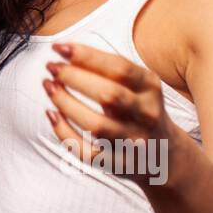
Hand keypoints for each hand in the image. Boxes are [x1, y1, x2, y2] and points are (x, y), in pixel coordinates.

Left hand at [41, 41, 183, 189]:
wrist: (164, 156)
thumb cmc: (137, 109)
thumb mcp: (136, 85)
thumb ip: (108, 70)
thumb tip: (65, 52)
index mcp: (150, 87)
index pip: (119, 68)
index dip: (87, 56)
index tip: (58, 48)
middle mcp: (147, 115)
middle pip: (109, 95)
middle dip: (74, 78)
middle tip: (51, 67)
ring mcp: (134, 142)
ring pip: (96, 125)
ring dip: (66, 103)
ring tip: (49, 86)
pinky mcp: (119, 164)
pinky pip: (87, 153)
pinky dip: (65, 133)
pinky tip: (52, 114)